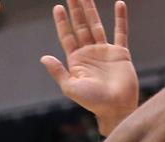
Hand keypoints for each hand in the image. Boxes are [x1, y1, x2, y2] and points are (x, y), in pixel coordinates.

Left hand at [40, 1, 138, 135]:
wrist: (116, 108)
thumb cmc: (93, 102)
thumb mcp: (70, 87)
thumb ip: (58, 71)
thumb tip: (43, 57)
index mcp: (76, 61)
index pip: (67, 36)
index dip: (62, 22)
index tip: (58, 7)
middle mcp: (90, 53)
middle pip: (80, 26)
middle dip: (76, 10)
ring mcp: (105, 51)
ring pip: (96, 25)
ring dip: (91, 10)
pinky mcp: (120, 53)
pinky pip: (121, 31)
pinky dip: (120, 18)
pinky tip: (119, 4)